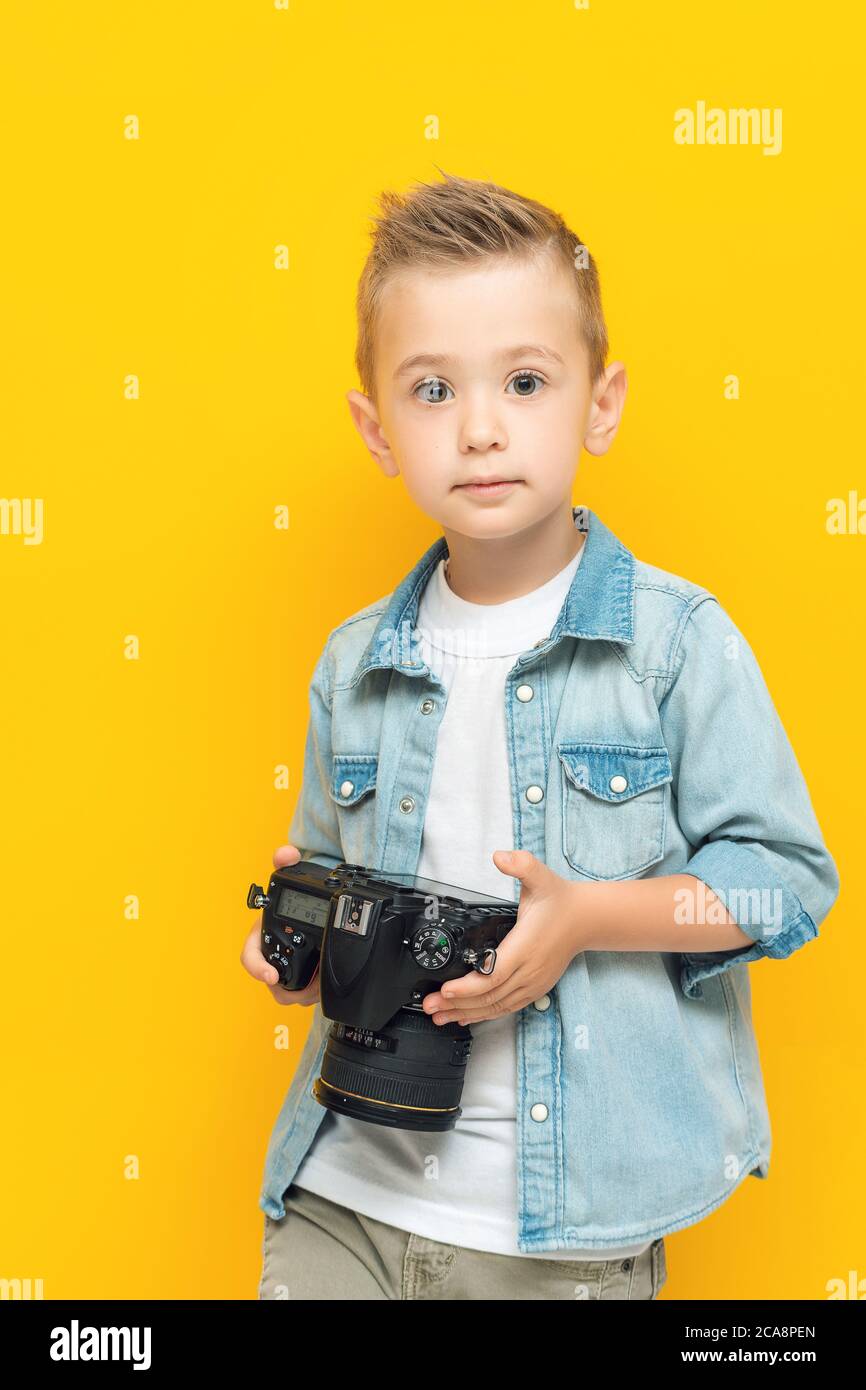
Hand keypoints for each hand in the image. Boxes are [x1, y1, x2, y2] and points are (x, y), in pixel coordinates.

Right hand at [239, 843, 320, 1005]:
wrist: (310, 902)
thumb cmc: (294, 894)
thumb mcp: (289, 876)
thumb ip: (286, 860)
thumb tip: (285, 853)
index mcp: (263, 934)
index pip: (250, 957)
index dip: (257, 968)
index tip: (271, 976)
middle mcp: (271, 953)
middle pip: (273, 983)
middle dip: (290, 989)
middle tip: (311, 986)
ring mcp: (286, 966)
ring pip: (290, 991)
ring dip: (307, 992)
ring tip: (323, 982)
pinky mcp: (302, 975)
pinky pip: (305, 991)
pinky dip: (317, 990)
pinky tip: (328, 981)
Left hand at [421, 850, 583, 1024]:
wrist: (586, 919)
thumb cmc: (560, 900)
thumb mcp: (540, 876)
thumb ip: (521, 864)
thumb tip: (501, 856)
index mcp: (525, 947)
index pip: (493, 974)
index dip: (468, 986)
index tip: (446, 989)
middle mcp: (529, 971)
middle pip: (489, 997)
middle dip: (456, 1004)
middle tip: (430, 1007)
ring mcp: (533, 983)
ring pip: (496, 1007)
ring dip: (467, 1013)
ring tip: (440, 1017)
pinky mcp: (535, 989)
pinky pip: (507, 1008)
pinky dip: (485, 1014)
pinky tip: (467, 1016)